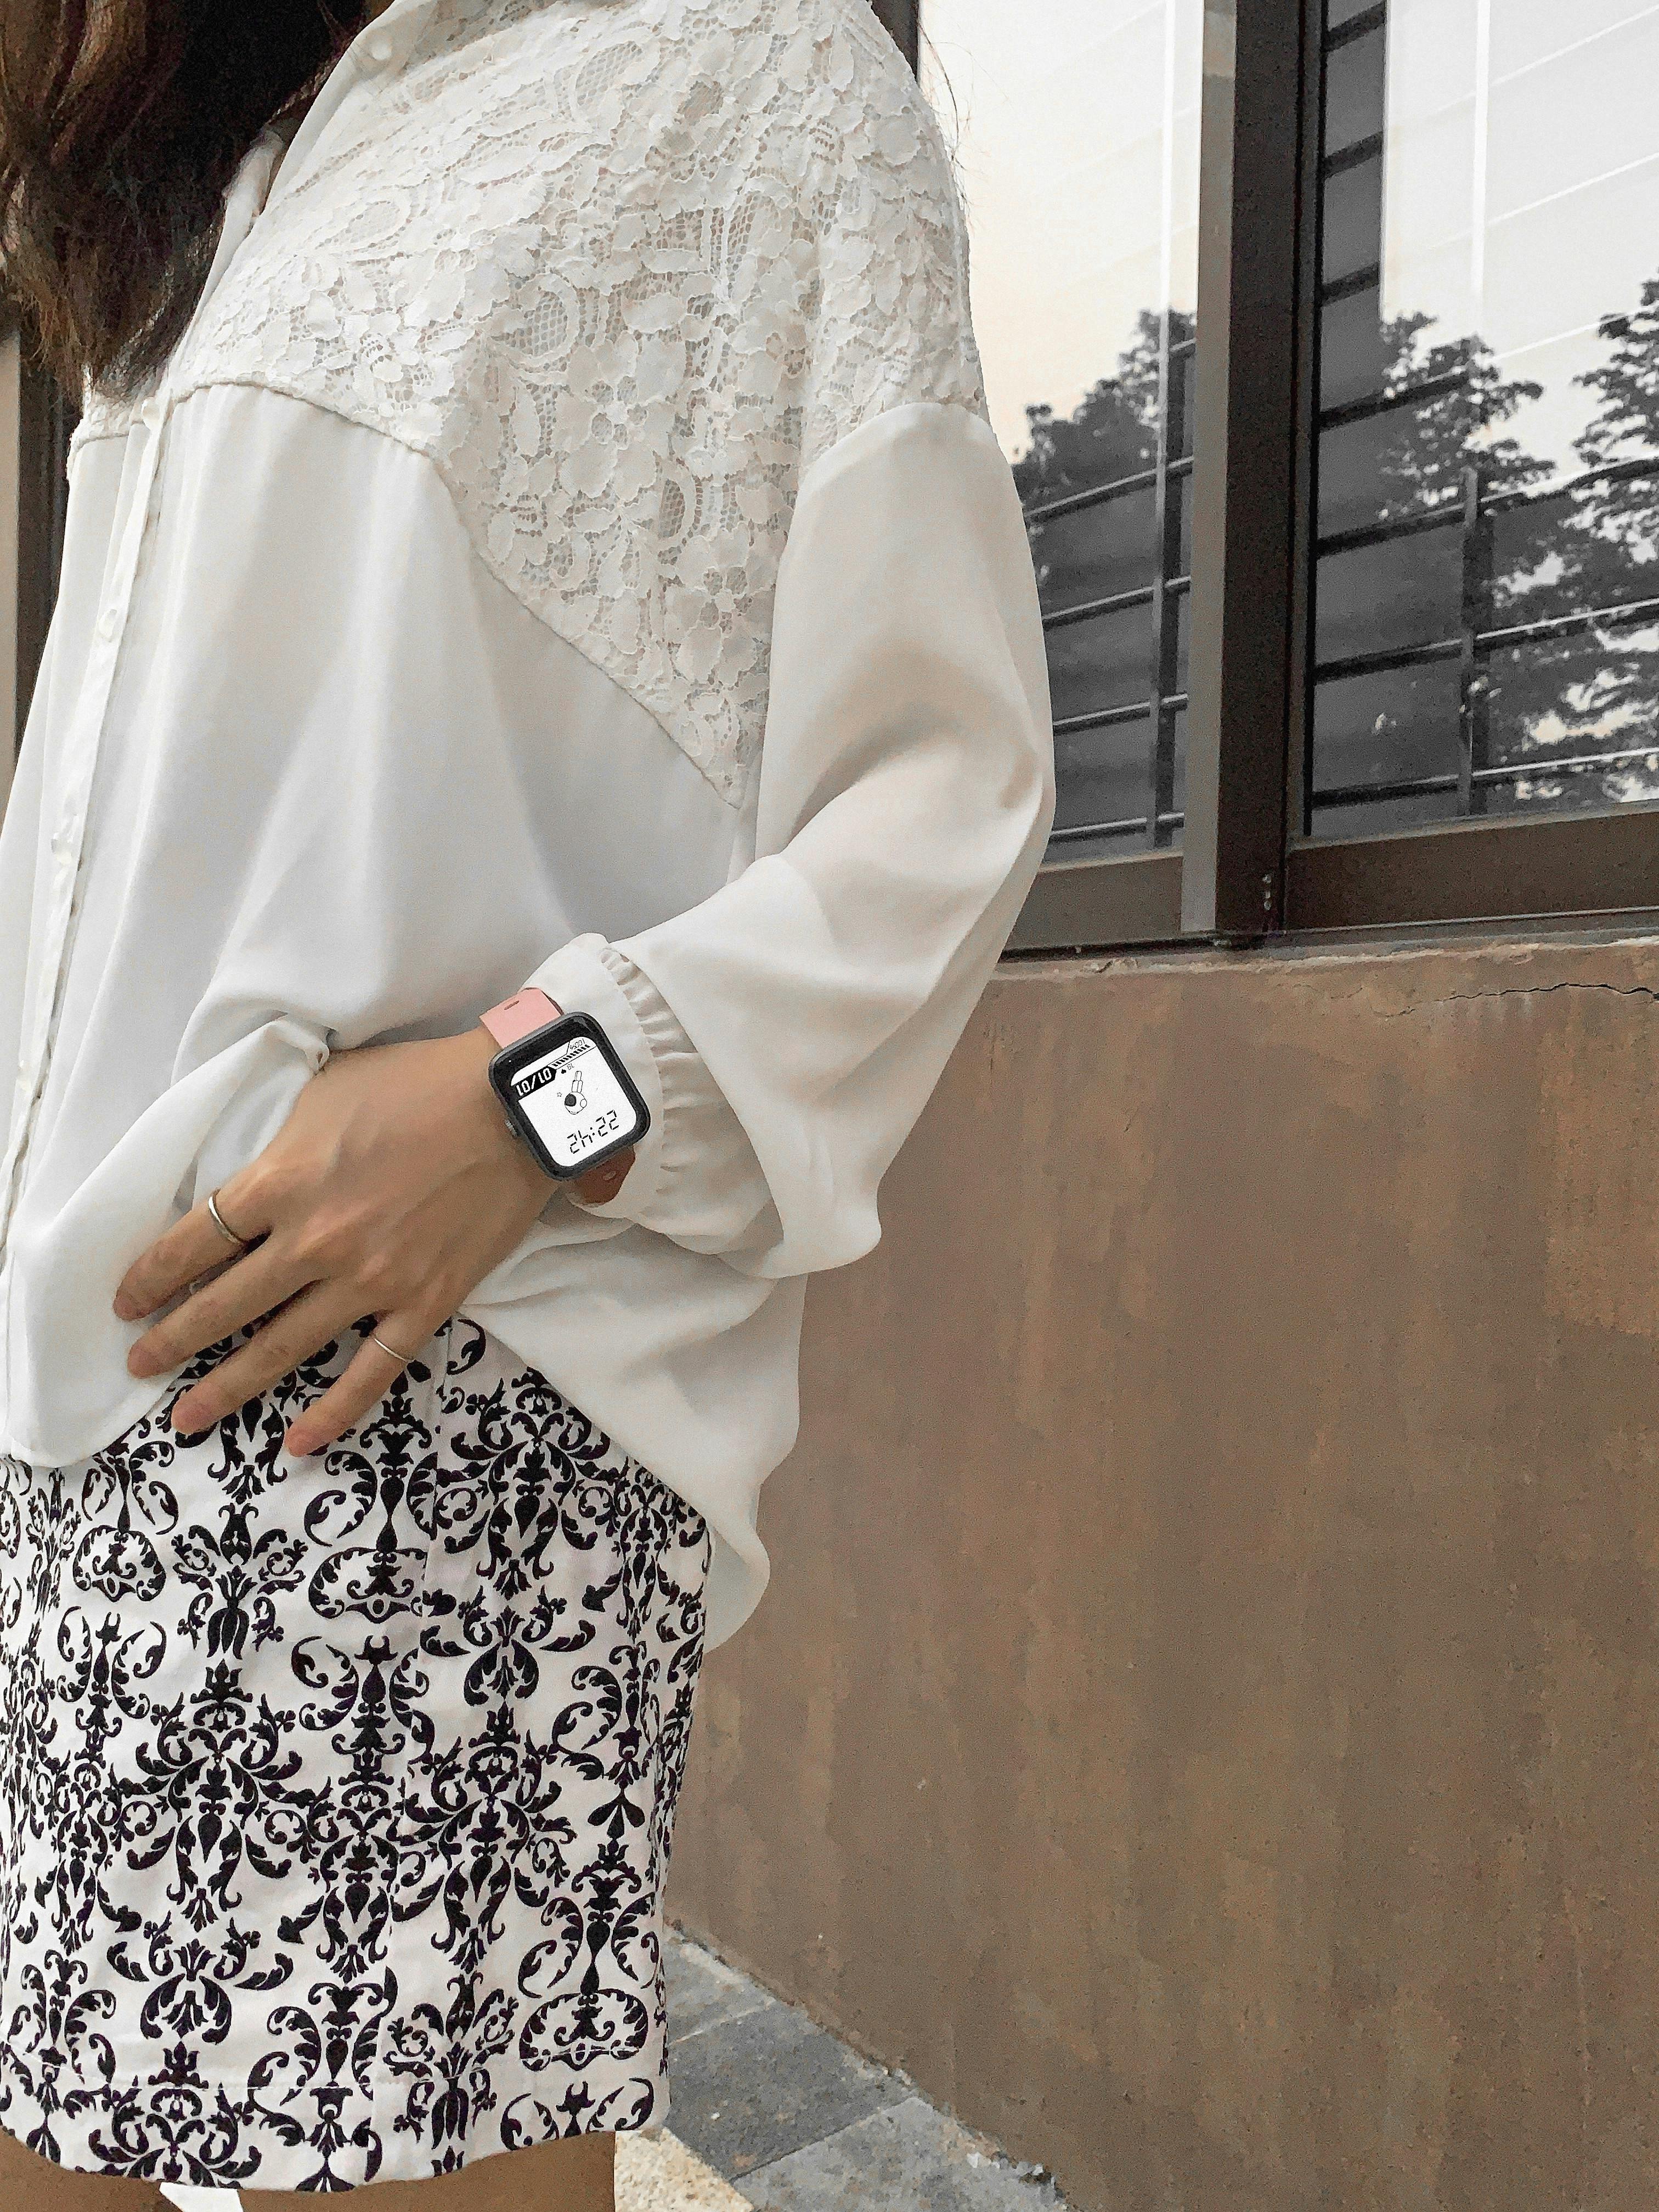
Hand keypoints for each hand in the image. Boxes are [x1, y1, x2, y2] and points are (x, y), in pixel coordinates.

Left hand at [113, 1028, 634, 1455]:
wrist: (516, 1105)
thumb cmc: (418, 1083)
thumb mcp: (325, 1089)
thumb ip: (281, 1141)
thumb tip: (251, 1175)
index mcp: (282, 1181)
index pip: (193, 1241)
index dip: (151, 1276)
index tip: (128, 1301)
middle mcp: (315, 1241)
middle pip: (223, 1304)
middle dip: (172, 1340)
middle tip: (140, 1365)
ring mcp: (371, 1280)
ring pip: (281, 1348)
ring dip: (227, 1386)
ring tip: (186, 1417)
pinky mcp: (425, 1302)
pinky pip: (372, 1370)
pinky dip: (334, 1412)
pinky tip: (297, 1442)